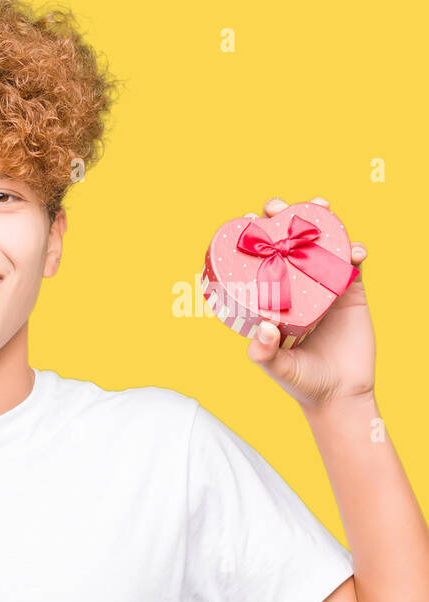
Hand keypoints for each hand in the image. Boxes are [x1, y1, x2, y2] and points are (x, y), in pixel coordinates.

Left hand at [245, 196, 372, 411]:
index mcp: (272, 299)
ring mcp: (323, 288)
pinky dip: (353, 250)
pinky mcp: (351, 293)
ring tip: (321, 206)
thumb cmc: (301, 381)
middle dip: (286, 218)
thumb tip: (265, 328)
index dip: (253, 239)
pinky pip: (351, 264)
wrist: (340, 395)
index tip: (246, 220)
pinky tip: (354, 249)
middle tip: (279, 207)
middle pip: (290, 244)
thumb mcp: (276, 366)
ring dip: (323, 222)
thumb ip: (265, 351)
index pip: (259, 262)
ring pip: (322, 246)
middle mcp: (296, 288)